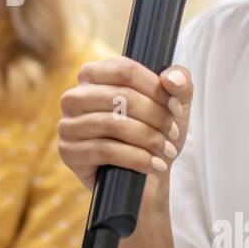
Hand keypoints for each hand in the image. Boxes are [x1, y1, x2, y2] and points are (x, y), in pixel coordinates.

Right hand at [58, 57, 192, 203]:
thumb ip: (180, 81)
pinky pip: (105, 150)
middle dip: (155, 116)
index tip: (176, 108)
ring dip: (148, 138)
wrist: (146, 177)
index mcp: (94, 75)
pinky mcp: (68, 152)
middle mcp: (74, 96)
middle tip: (172, 133)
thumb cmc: (154, 133)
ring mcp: (68, 124)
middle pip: (120, 96)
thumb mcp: (174, 104)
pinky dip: (137, 158)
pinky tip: (154, 165)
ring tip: (167, 150)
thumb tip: (171, 79)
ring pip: (112, 123)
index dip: (155, 89)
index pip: (124, 70)